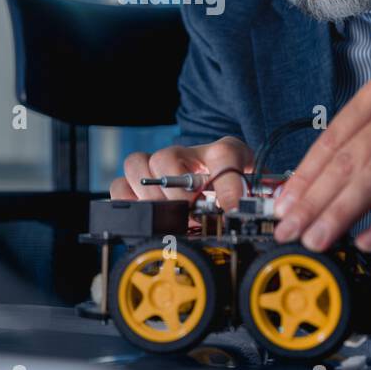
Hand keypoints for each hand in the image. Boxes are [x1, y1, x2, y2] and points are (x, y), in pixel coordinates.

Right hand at [111, 136, 254, 208]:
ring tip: (169, 216)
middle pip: (166, 156)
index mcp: (223, 153)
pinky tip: (150, 216)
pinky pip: (120, 185)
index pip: (224, 154)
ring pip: (136, 164)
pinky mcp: (138, 182)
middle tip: (188, 215)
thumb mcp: (250, 198)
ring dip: (151, 197)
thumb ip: (250, 202)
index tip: (230, 208)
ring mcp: (159, 164)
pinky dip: (129, 202)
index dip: (226, 183)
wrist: (218, 198)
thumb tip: (242, 213)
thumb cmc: (233, 197)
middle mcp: (187, 154)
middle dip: (176, 194)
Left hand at [272, 69, 370, 252]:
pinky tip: (368, 241)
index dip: (304, 175)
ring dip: (341, 212)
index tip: (283, 204)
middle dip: (314, 199)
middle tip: (291, 229)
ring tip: (319, 238)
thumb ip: (366, 146)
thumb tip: (314, 189)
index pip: (332, 136)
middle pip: (348, 158)